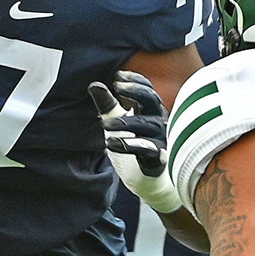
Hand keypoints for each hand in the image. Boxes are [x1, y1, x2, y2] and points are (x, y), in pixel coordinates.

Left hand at [90, 71, 180, 211]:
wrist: (147, 179)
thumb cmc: (135, 144)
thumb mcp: (117, 122)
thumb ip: (108, 104)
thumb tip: (94, 84)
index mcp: (151, 110)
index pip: (148, 89)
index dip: (135, 80)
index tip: (117, 76)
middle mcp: (159, 121)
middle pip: (152, 100)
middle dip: (135, 91)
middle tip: (116, 87)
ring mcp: (160, 139)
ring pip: (147, 125)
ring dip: (125, 122)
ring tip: (104, 125)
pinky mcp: (157, 158)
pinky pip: (146, 149)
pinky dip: (129, 145)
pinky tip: (111, 143)